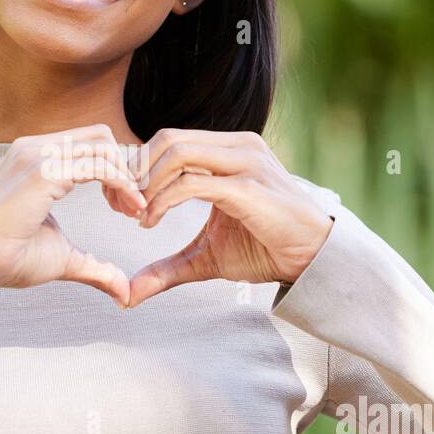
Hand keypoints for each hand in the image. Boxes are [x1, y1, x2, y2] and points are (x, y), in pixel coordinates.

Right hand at [0, 124, 146, 307]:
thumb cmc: (9, 258)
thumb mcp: (62, 256)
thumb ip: (93, 265)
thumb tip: (122, 290)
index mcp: (35, 158)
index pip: (90, 143)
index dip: (116, 170)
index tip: (125, 205)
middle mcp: (36, 148)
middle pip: (101, 137)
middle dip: (126, 168)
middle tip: (133, 206)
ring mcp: (38, 155)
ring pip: (103, 146)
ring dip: (126, 177)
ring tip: (131, 210)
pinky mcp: (43, 172)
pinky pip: (97, 164)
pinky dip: (121, 183)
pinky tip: (126, 208)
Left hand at [126, 129, 333, 308]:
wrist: (312, 260)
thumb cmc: (264, 250)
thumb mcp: (206, 257)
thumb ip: (167, 268)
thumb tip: (128, 295)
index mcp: (228, 150)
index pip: (169, 140)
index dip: (139, 167)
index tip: (121, 202)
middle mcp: (237, 146)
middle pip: (167, 139)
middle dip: (136, 171)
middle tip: (122, 206)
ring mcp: (245, 162)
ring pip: (176, 152)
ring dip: (146, 183)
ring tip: (137, 214)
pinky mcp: (247, 186)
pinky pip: (191, 182)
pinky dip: (162, 200)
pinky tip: (150, 222)